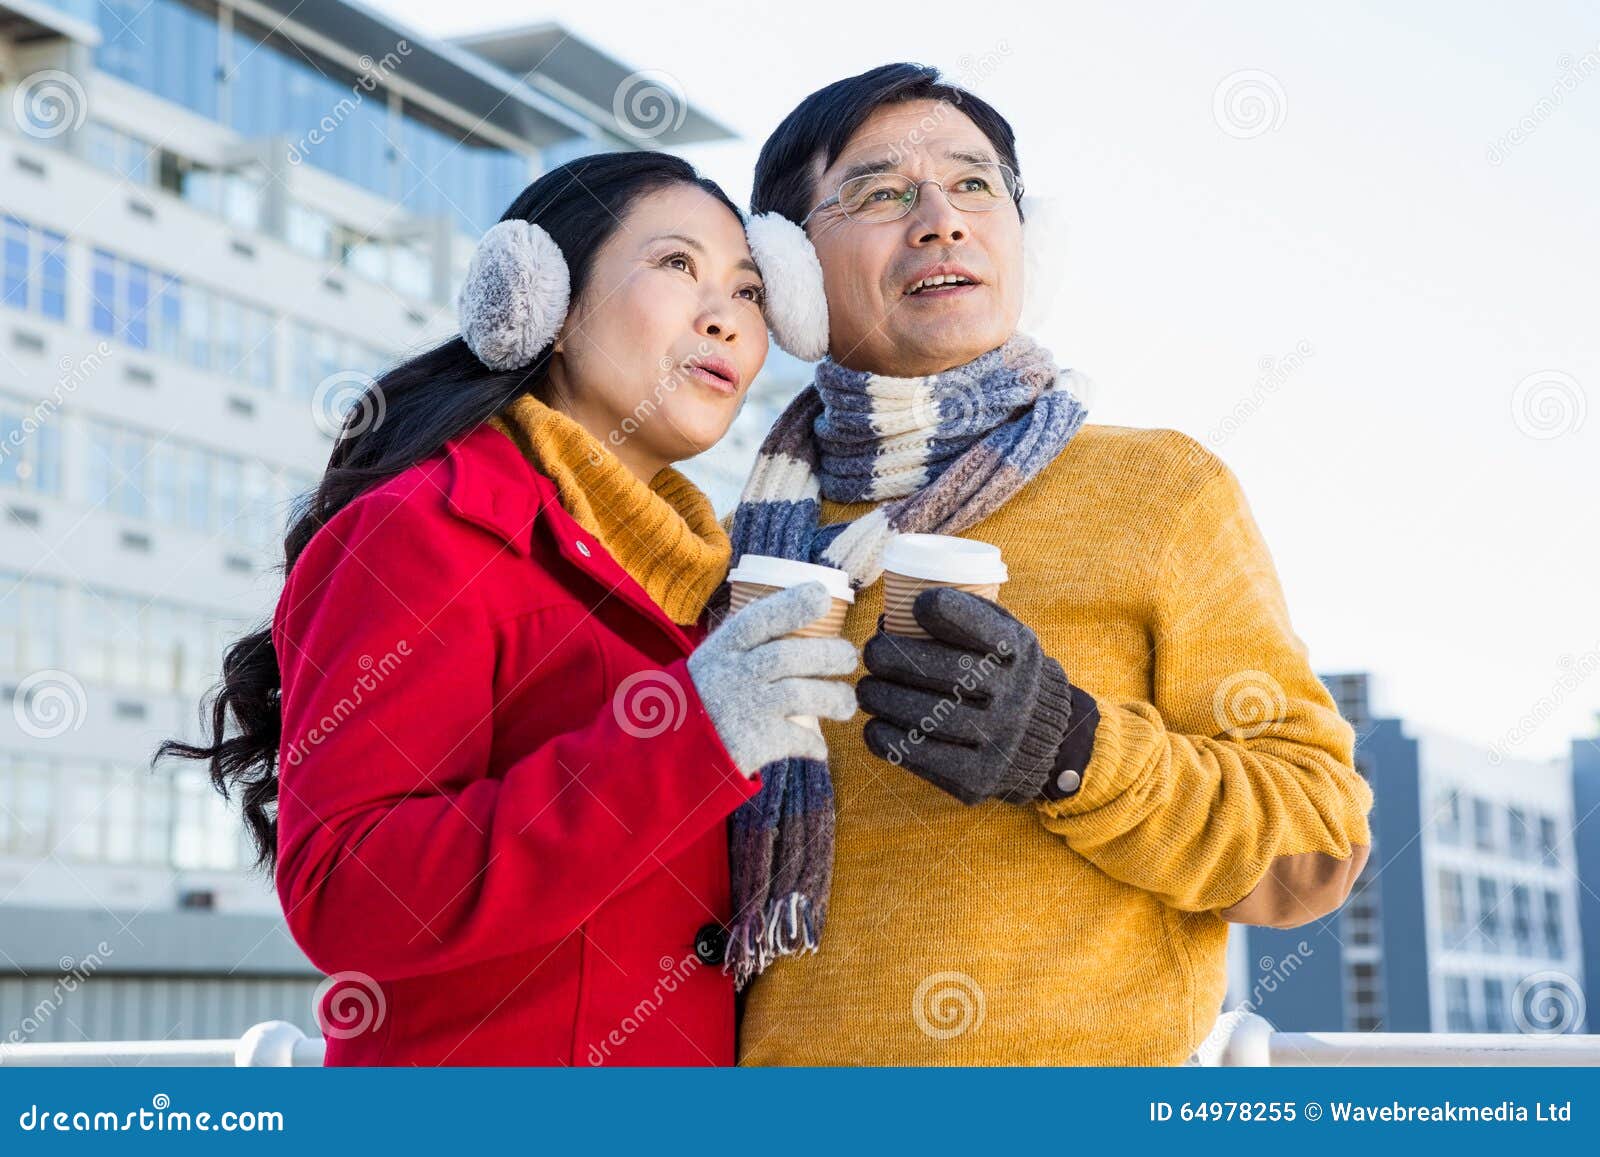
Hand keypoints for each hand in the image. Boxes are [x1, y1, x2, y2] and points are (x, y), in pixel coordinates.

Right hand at [687, 582, 858, 776]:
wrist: (678, 745)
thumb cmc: (709, 692)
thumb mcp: (718, 656)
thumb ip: (755, 638)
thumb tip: (809, 605)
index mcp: (725, 648)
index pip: (758, 619)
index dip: (791, 605)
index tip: (821, 597)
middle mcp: (734, 674)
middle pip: (787, 657)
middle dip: (827, 654)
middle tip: (849, 657)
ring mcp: (744, 709)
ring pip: (798, 695)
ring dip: (832, 698)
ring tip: (846, 703)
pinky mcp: (752, 743)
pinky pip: (795, 739)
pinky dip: (814, 743)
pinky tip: (820, 746)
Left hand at [857, 587, 1073, 803]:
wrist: (1039, 739)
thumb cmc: (999, 674)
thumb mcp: (1001, 638)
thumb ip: (965, 618)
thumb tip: (897, 608)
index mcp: (1019, 653)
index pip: (985, 627)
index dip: (948, 610)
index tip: (916, 606)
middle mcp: (1015, 695)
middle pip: (948, 671)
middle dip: (896, 657)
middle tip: (870, 653)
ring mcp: (999, 739)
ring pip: (929, 716)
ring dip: (883, 699)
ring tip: (866, 690)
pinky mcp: (978, 778)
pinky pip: (923, 757)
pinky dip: (888, 740)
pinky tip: (874, 727)